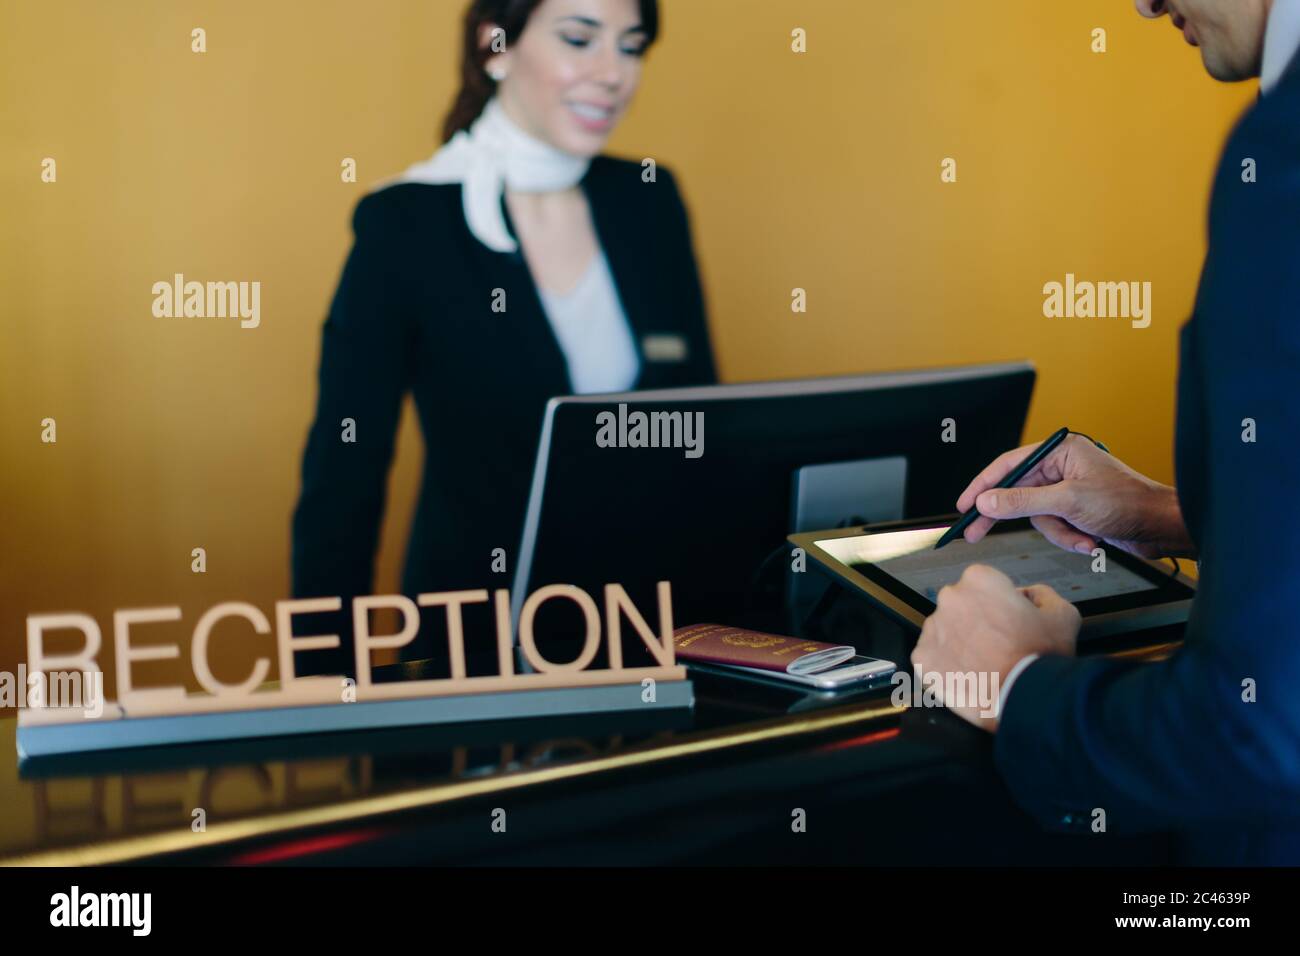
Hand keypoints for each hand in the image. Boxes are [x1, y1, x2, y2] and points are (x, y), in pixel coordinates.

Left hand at [911, 565, 1079, 730]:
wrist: (1022, 698)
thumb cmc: (1040, 657)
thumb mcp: (1062, 615)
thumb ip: (1042, 594)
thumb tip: (1027, 595)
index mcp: (979, 580)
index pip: (983, 584)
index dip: (998, 604)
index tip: (1007, 622)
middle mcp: (950, 598)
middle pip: (960, 606)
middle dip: (975, 621)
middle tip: (996, 645)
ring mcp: (932, 628)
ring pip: (944, 631)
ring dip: (959, 643)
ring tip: (983, 664)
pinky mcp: (921, 657)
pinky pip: (931, 657)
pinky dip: (945, 666)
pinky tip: (968, 676)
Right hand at [956, 433, 1194, 559]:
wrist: (1162, 527)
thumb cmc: (1127, 504)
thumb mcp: (1067, 502)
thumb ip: (1022, 501)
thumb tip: (986, 501)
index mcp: (1060, 452)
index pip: (1009, 465)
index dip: (982, 485)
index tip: (964, 504)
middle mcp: (1063, 467)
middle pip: (1018, 492)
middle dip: (1008, 515)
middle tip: (976, 532)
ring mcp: (1069, 489)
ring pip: (1037, 515)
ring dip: (1057, 532)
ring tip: (1079, 537)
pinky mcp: (1077, 510)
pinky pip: (1055, 526)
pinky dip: (1068, 537)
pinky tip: (1089, 540)